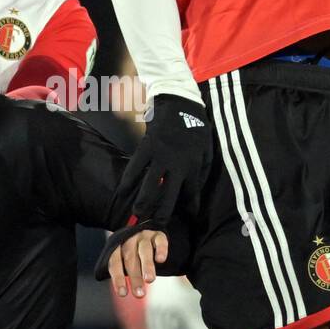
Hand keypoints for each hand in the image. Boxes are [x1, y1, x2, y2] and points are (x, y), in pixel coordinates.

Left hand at [108, 228, 167, 298]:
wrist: (143, 231)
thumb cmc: (133, 252)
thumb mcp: (124, 260)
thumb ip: (124, 274)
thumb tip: (122, 293)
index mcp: (117, 248)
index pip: (115, 263)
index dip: (118, 278)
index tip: (123, 293)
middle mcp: (129, 241)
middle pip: (130, 259)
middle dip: (135, 277)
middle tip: (140, 293)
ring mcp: (144, 236)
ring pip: (144, 250)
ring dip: (147, 265)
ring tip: (149, 280)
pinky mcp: (157, 234)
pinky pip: (159, 241)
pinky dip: (160, 250)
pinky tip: (161, 260)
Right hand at [112, 93, 211, 228]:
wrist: (181, 103)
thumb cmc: (196, 128)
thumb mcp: (206, 151)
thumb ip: (201, 171)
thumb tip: (195, 191)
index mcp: (194, 166)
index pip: (192, 193)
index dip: (190, 207)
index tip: (188, 218)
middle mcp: (177, 164)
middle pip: (168, 195)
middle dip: (162, 213)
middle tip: (156, 225)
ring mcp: (160, 156)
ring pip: (149, 184)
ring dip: (143, 201)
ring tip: (138, 213)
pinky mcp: (147, 146)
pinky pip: (135, 167)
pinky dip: (128, 180)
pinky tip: (123, 191)